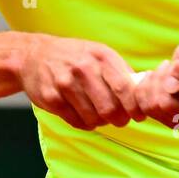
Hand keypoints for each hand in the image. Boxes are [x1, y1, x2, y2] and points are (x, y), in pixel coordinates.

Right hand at [16, 33, 144, 130]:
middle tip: (119, 120)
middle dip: (119, 119)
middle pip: (109, 107)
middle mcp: (83, 68)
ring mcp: (65, 83)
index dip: (134, 106)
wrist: (34, 56)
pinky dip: (85, 123)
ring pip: (93, 117)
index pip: (123, 87)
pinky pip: (77, 121)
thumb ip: (121, 72)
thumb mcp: (99, 54)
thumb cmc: (75, 57)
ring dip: (101, 121)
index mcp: (101, 56)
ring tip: (100, 115)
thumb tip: (144, 94)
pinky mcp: (51, 98)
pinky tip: (84, 115)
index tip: (138, 116)